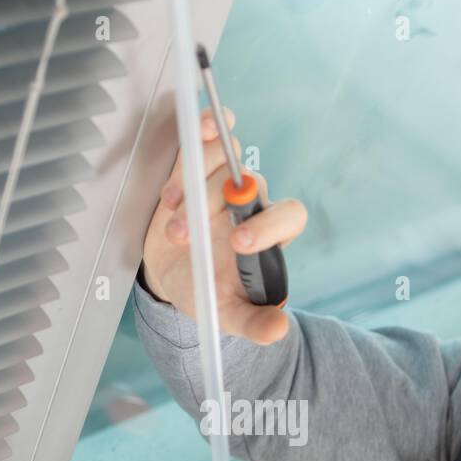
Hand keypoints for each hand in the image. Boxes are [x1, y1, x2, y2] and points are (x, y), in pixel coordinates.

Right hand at [142, 107, 307, 345]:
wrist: (173, 276)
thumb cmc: (206, 292)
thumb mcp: (227, 315)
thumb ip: (254, 324)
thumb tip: (278, 330)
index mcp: (269, 237)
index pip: (289, 216)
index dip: (270, 224)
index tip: (239, 244)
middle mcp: (252, 204)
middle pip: (248, 184)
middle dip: (213, 205)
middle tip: (183, 236)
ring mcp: (224, 181)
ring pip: (226, 158)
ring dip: (195, 178)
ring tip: (171, 207)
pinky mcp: (199, 165)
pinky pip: (210, 137)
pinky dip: (203, 131)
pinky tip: (194, 133)